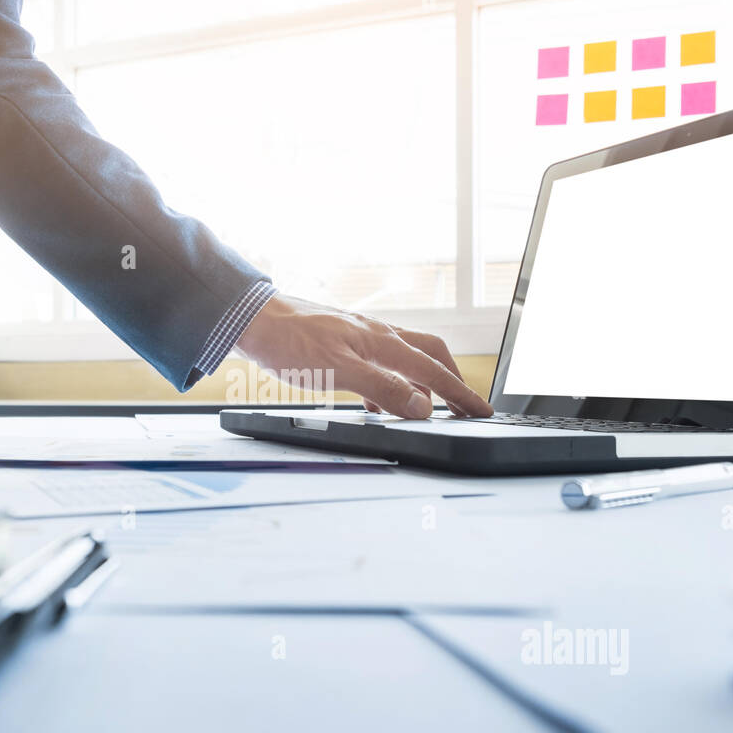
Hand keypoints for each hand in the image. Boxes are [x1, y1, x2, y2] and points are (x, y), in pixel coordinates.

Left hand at [235, 292, 493, 419]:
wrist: (251, 320)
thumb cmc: (289, 342)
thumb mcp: (339, 372)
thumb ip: (383, 388)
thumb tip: (422, 406)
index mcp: (383, 341)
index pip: (434, 371)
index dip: (460, 394)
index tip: (481, 411)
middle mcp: (377, 335)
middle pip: (429, 355)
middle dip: (452, 381)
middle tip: (466, 405)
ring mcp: (360, 337)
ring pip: (405, 359)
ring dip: (423, 382)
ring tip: (430, 407)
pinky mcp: (341, 342)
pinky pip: (380, 364)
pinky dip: (391, 384)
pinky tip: (379, 402)